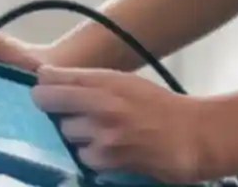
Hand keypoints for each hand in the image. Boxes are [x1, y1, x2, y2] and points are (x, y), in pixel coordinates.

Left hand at [32, 66, 220, 184]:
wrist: (194, 135)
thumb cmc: (159, 106)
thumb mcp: (125, 82)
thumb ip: (89, 81)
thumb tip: (48, 78)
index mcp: (105, 80)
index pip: (51, 78)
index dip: (44, 85)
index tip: (46, 89)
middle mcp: (101, 103)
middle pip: (49, 104)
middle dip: (58, 110)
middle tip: (76, 113)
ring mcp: (105, 133)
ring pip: (67, 133)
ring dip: (78, 135)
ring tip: (100, 133)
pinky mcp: (111, 160)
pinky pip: (84, 157)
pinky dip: (93, 156)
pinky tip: (110, 150)